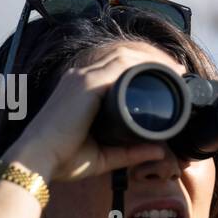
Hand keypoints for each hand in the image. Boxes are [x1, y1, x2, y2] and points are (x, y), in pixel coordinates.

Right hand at [7, 44, 168, 182]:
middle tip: (179, 70)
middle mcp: (81, 78)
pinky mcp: (86, 84)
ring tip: (176, 68)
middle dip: (153, 60)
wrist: (38, 161)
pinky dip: (143, 64)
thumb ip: (131, 153)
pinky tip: (162, 68)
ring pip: (125, 56)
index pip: (115, 67)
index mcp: (81, 90)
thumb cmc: (64, 160)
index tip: (169, 77)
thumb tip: (159, 151)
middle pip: (124, 57)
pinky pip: (120, 64)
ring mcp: (83, 78)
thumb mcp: (105, 156)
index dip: (142, 67)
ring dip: (153, 59)